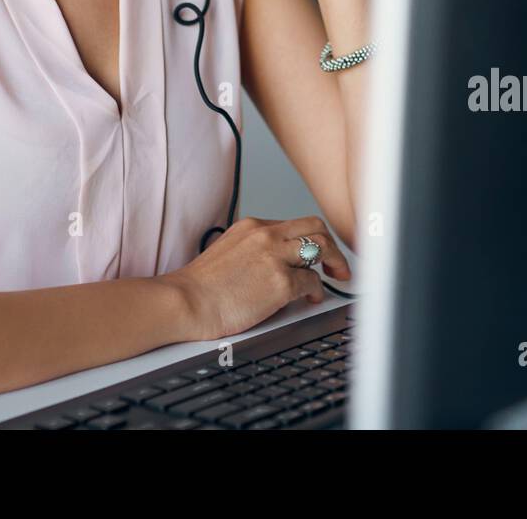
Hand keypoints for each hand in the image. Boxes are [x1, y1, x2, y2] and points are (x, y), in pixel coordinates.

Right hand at [162, 216, 353, 341]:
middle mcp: (266, 235)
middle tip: (338, 263)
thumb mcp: (228, 250)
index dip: (311, 239)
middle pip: (315, 227)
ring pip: (320, 248)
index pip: (293, 224)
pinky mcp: (280, 282)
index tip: (319, 251)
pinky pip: (312, 282)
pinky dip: (317, 291)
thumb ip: (253, 249)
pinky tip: (311, 298)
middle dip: (332, 245)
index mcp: (252, 226)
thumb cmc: (201, 286)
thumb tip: (274, 262)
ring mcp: (274, 257)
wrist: (188, 301)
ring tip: (335, 276)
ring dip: (334, 263)